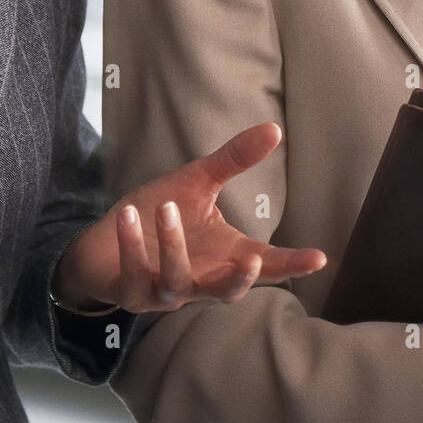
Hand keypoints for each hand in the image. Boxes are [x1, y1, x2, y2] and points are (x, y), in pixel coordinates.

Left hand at [53, 122, 326, 311]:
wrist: (103, 240)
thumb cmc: (158, 214)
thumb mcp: (199, 183)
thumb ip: (235, 161)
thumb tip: (274, 128)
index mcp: (223, 257)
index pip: (265, 265)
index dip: (292, 264)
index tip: (319, 258)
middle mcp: (199, 281)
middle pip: (227, 292)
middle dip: (240, 279)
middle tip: (252, 257)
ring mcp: (164, 292)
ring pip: (177, 282)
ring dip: (174, 246)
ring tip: (167, 209)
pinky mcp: (129, 293)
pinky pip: (134, 276)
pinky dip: (131, 246)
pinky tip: (129, 216)